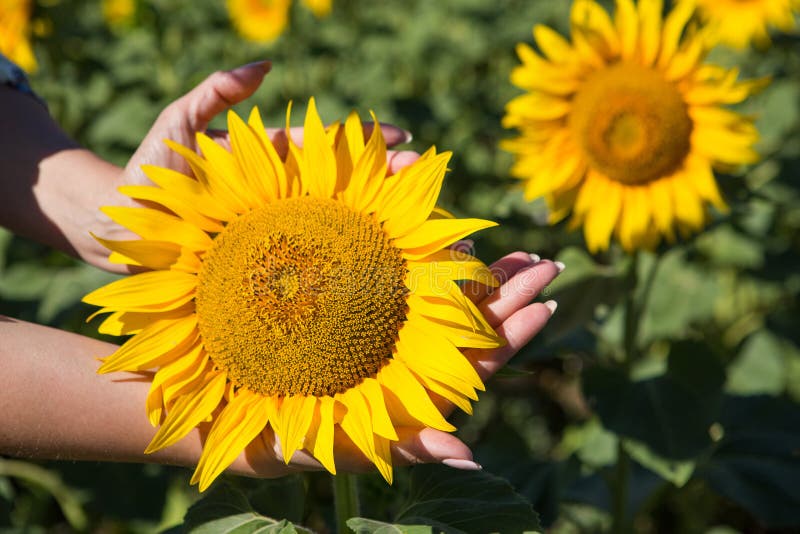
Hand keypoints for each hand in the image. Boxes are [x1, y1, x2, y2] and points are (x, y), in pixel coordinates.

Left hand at [92, 61, 416, 270]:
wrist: (122, 223)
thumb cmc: (151, 170)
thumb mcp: (181, 122)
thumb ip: (217, 93)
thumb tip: (265, 67)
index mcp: (270, 160)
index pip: (328, 147)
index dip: (365, 142)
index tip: (403, 138)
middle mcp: (279, 194)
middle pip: (342, 183)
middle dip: (384, 178)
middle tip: (422, 176)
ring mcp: (274, 226)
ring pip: (333, 219)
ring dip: (372, 217)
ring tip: (410, 218)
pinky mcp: (262, 257)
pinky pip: (305, 255)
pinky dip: (340, 256)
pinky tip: (369, 261)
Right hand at [236, 252, 559, 476]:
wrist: (209, 397)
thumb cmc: (266, 430)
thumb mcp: (327, 442)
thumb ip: (396, 444)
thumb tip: (468, 456)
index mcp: (402, 388)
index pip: (470, 360)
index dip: (510, 333)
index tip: (546, 303)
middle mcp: (391, 350)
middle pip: (461, 318)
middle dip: (506, 289)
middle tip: (545, 262)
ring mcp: (364, 320)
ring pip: (427, 286)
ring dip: (465, 257)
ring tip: (494, 238)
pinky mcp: (334, 295)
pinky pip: (380, 260)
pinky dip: (405, 231)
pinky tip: (423, 215)